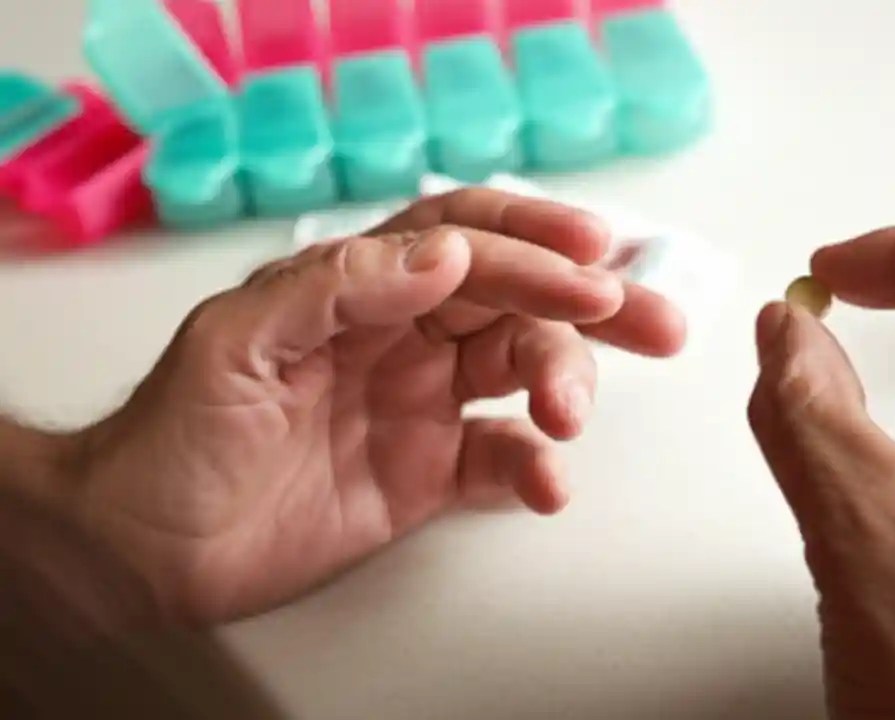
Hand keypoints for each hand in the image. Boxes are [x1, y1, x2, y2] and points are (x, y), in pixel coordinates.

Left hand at [64, 189, 684, 623]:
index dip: (532, 237)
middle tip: (650, 323)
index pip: (464, 241)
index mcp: (361, 288)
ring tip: (569, 418)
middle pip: (517, 300)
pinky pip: (504, 460)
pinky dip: (537, 469)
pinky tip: (548, 484)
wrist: (147, 550)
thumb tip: (446, 254)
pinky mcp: (431, 474)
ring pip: (524, 372)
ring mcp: (423, 405)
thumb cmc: (175, 433)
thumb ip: (341, 287)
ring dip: (565, 386)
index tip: (591, 255)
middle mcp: (404, 336)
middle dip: (588, 306)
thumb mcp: (238, 340)